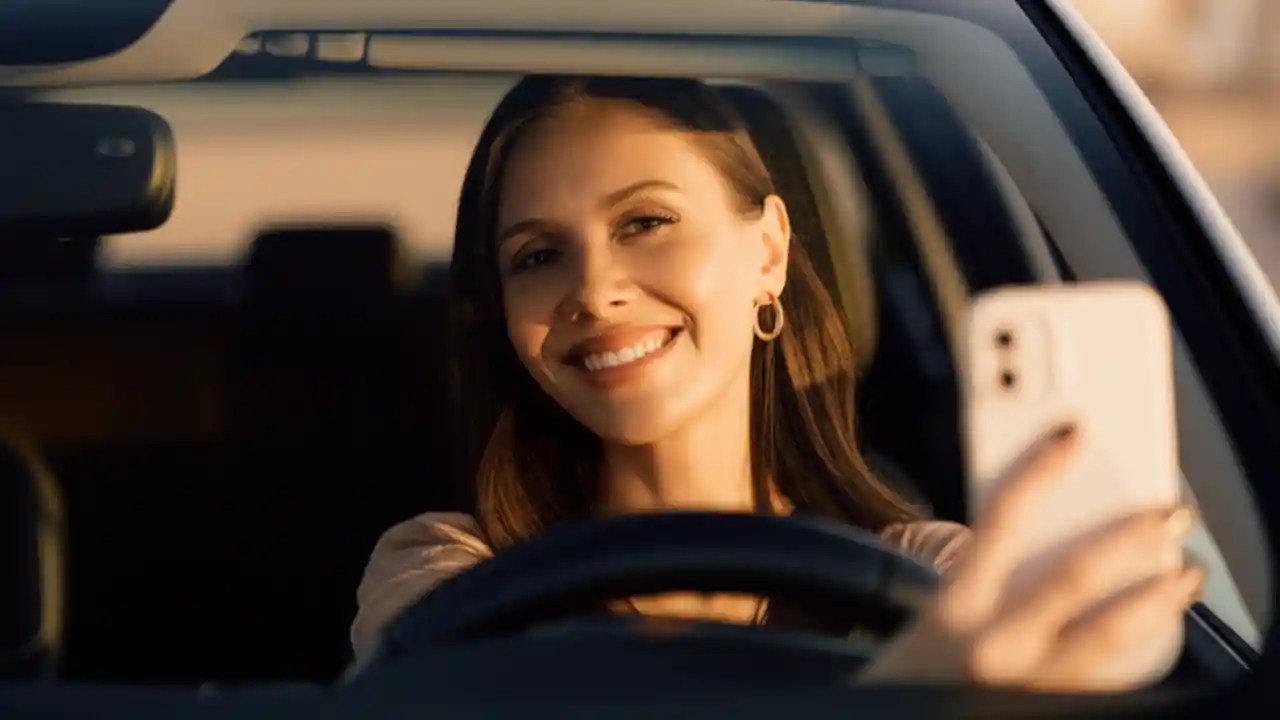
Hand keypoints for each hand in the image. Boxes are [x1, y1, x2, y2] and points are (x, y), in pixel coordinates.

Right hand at [862, 424, 1203, 690]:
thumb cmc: (913, 673)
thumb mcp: (934, 614)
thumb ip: (976, 571)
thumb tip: (1034, 524)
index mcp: (956, 608)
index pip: (1000, 522)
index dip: (1037, 472)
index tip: (1071, 436)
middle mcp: (996, 644)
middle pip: (1075, 577)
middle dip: (1129, 538)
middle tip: (1165, 513)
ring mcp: (1030, 680)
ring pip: (1109, 633)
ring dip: (1158, 598)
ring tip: (1184, 574)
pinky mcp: (1054, 706)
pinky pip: (1109, 673)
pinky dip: (1143, 645)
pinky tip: (1159, 626)